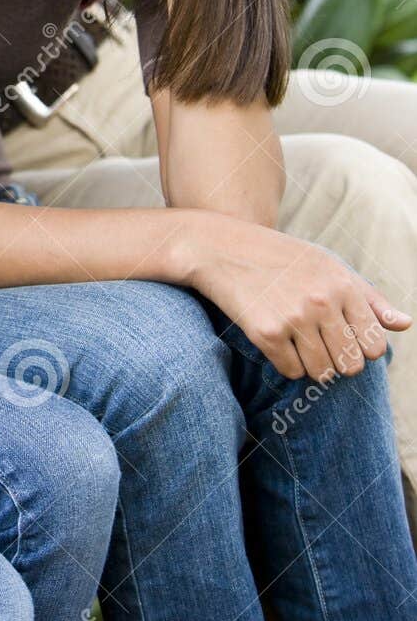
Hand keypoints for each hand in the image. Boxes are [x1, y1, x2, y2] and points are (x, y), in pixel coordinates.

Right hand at [178, 213, 410, 381]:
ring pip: (321, 372)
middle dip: (337, 362)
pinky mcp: (266, 333)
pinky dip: (286, 364)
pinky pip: (292, 371)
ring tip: (296, 341)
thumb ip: (368, 298)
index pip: (373, 346)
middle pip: (350, 365)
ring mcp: (293, 318)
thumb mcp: (328, 266)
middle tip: (318, 344)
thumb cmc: (281, 258)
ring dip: (311, 365)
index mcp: (342, 285)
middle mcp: (322, 302)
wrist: (223, 247)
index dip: (360, 350)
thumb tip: (405, 324)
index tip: (342, 339)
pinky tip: (276, 341)